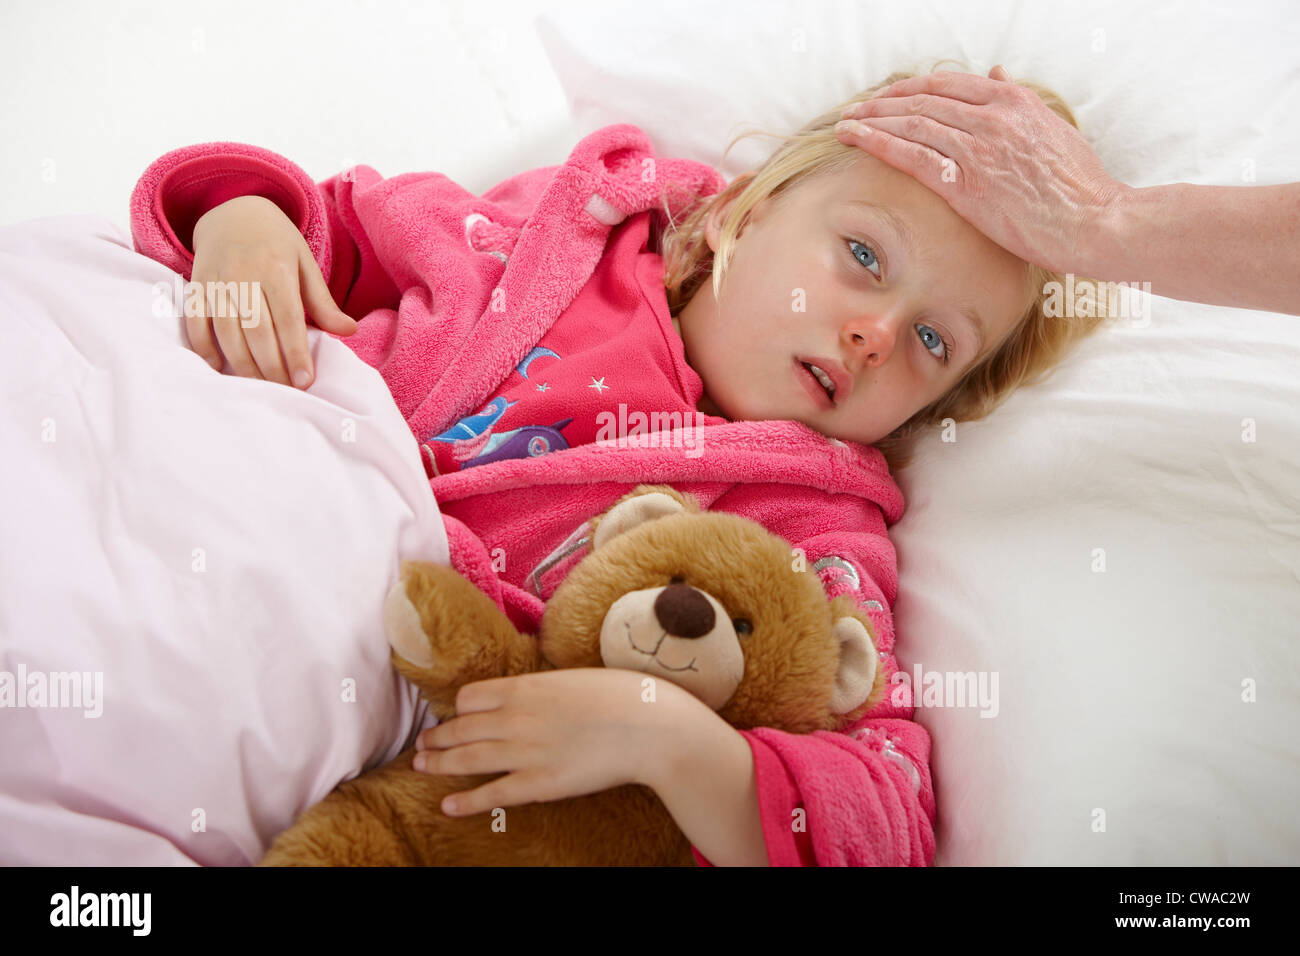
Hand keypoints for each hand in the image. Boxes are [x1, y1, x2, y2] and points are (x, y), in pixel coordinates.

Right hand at [188, 195, 357, 387]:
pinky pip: (196, 322)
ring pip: (226, 330)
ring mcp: (217, 280)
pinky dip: (204, 348)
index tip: (305, 381)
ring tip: (259, 387)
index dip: (296, 352)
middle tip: (284, 391)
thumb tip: (350, 331)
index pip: (289, 319)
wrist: (233, 211)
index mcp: (277, 269)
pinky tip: (220, 368)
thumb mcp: (305, 263)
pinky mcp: (196, 286)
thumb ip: (323, 301)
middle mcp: (244, 274)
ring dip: (242, 364)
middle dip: (271, 366)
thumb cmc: (277, 243)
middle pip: (257, 330)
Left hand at [411, 668, 696, 815]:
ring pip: (466, 759)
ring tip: (420, 766)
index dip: (458, 708)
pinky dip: (466, 801)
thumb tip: (530, 695)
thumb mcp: (575, 677)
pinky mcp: (538, 784)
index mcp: (525, 687)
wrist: (649, 726)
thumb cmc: (622, 695)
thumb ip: (544, 688)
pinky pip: (492, 794)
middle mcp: (515, 718)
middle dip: (437, 738)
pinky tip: (447, 805)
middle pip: (460, 728)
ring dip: (438, 764)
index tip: (454, 716)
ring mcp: (524, 752)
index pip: (470, 697)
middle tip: (422, 744)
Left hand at [835, 66, 1126, 275]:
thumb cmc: (1078, 186)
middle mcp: (992, 116)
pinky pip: (911, 154)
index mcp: (1013, 101)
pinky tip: (854, 139)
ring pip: (910, 122)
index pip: (947, 84)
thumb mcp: (1052, 128)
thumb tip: (995, 74)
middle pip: (922, 99)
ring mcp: (978, 147)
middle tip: (856, 111)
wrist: (1094, 222)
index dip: (910, 89)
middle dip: (883, 103)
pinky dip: (877, 142)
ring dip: (871, 120)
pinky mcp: (966, 182)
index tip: (888, 98)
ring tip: (844, 124)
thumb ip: (1019, 101)